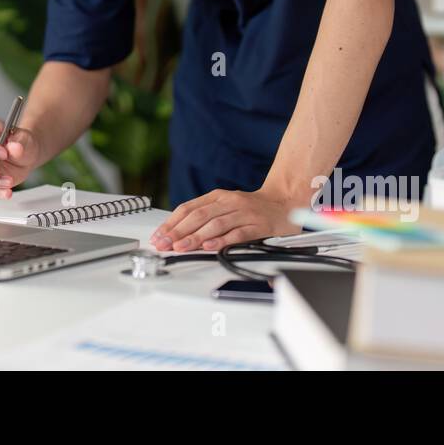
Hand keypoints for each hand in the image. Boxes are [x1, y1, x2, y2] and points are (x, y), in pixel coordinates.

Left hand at [150, 187, 300, 251]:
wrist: (284, 201)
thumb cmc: (251, 207)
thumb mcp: (225, 206)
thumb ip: (204, 216)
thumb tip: (177, 233)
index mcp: (217, 196)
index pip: (189, 208)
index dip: (172, 223)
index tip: (159, 236)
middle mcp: (229, 202)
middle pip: (198, 216)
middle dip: (178, 231)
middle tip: (165, 244)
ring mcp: (244, 213)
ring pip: (215, 224)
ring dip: (195, 237)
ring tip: (181, 247)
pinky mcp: (258, 225)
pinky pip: (238, 233)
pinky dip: (222, 240)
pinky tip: (209, 247)